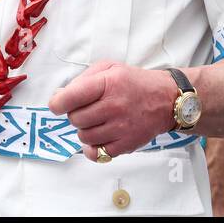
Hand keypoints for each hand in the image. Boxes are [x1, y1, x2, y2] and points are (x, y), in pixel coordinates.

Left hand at [48, 60, 179, 160]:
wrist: (166, 99)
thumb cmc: (134, 82)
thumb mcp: (109, 68)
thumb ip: (82, 80)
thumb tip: (59, 96)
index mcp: (108, 83)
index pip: (71, 97)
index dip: (57, 103)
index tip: (56, 104)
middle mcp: (114, 106)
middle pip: (75, 119)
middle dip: (75, 114)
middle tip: (87, 109)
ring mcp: (121, 127)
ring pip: (84, 136)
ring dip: (85, 130)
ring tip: (97, 121)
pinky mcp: (126, 144)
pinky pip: (97, 154)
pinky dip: (93, 147)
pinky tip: (100, 137)